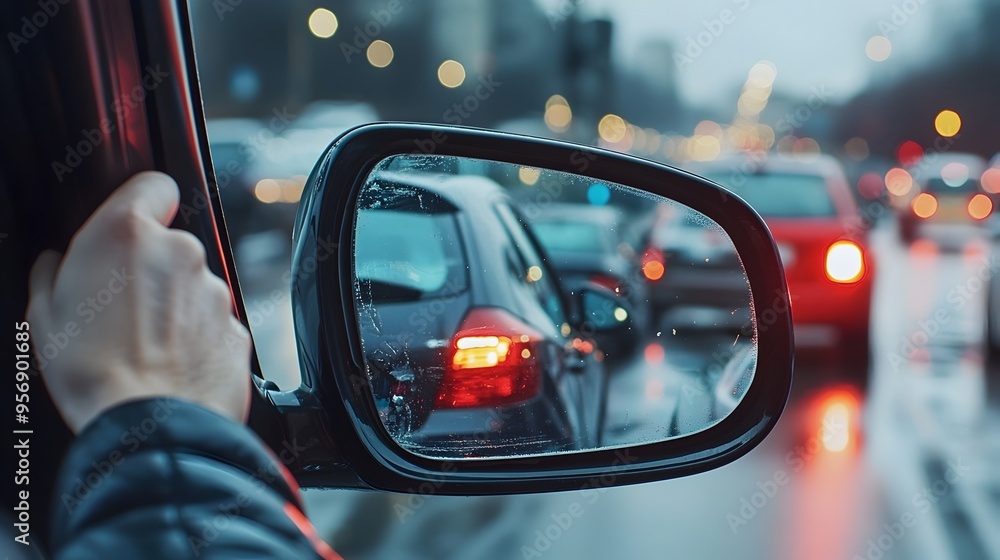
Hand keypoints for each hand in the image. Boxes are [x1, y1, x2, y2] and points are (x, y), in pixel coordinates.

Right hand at [27, 171, 251, 431]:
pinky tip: (170, 365)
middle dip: (150, 269)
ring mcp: (213, 290)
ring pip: (192, 286)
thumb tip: (56, 264)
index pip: (153, 184)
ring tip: (143, 346)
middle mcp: (179, 252)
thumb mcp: (45, 314)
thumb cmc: (92, 370)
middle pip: (169, 244)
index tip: (133, 223)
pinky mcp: (235, 326)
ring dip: (173, 306)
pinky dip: (195, 337)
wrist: (150, 426)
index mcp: (127, 233)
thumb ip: (54, 273)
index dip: (144, 201)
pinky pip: (210, 323)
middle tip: (120, 309)